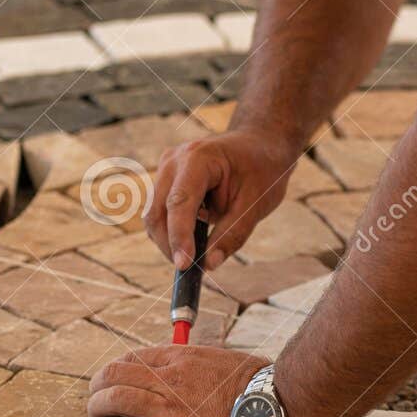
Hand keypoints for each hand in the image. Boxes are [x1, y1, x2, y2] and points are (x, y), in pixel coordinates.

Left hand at [79, 345, 274, 416]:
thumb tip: (202, 371)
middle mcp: (169, 379)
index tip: (116, 378)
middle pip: (116, 373)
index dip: (119, 367)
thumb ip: (207, 364)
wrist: (276, 410)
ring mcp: (168, 409)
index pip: (137, 356)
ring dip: (95, 408)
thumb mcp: (230, 362)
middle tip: (96, 397)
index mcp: (184, 357)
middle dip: (99, 384)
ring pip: (113, 400)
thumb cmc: (263, 386)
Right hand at [145, 129, 295, 271]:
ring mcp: (166, 169)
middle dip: (170, 245)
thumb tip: (209, 265)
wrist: (259, 145)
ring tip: (196, 255)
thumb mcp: (256, 205)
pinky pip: (161, 213)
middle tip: (191, 271)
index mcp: (198, 158)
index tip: (184, 266)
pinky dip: (173, 231)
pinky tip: (194, 241)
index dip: (179, 237)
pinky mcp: (167, 180)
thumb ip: (232, 234)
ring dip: (170, 240)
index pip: (180, 202)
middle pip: (158, 211)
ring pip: (155, 215)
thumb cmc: (262, 170)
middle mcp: (174, 161)